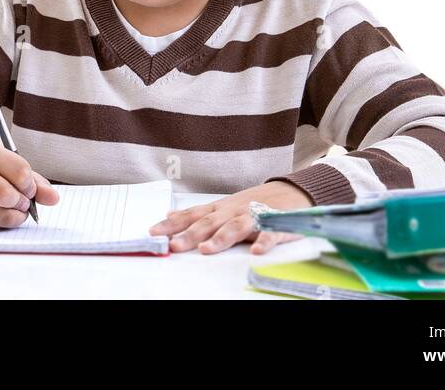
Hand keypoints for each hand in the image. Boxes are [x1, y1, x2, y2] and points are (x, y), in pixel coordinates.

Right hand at [0, 146, 59, 228]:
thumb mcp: (10, 167)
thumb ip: (35, 182)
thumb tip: (54, 199)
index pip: (20, 172)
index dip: (31, 184)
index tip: (29, 186)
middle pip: (7, 195)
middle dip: (23, 201)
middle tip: (23, 200)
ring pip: (2, 215)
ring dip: (17, 216)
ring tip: (16, 208)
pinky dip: (4, 223)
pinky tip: (1, 213)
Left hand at [148, 181, 309, 254]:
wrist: (290, 191)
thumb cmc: (252, 203)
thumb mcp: (223, 207)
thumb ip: (199, 214)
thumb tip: (170, 217)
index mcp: (220, 209)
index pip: (192, 215)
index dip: (173, 224)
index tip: (153, 232)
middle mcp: (233, 211)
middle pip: (209, 222)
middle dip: (190, 234)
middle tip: (174, 246)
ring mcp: (253, 216)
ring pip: (235, 227)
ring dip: (220, 238)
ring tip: (206, 250)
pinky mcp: (275, 223)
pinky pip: (270, 233)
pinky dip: (264, 242)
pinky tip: (257, 253)